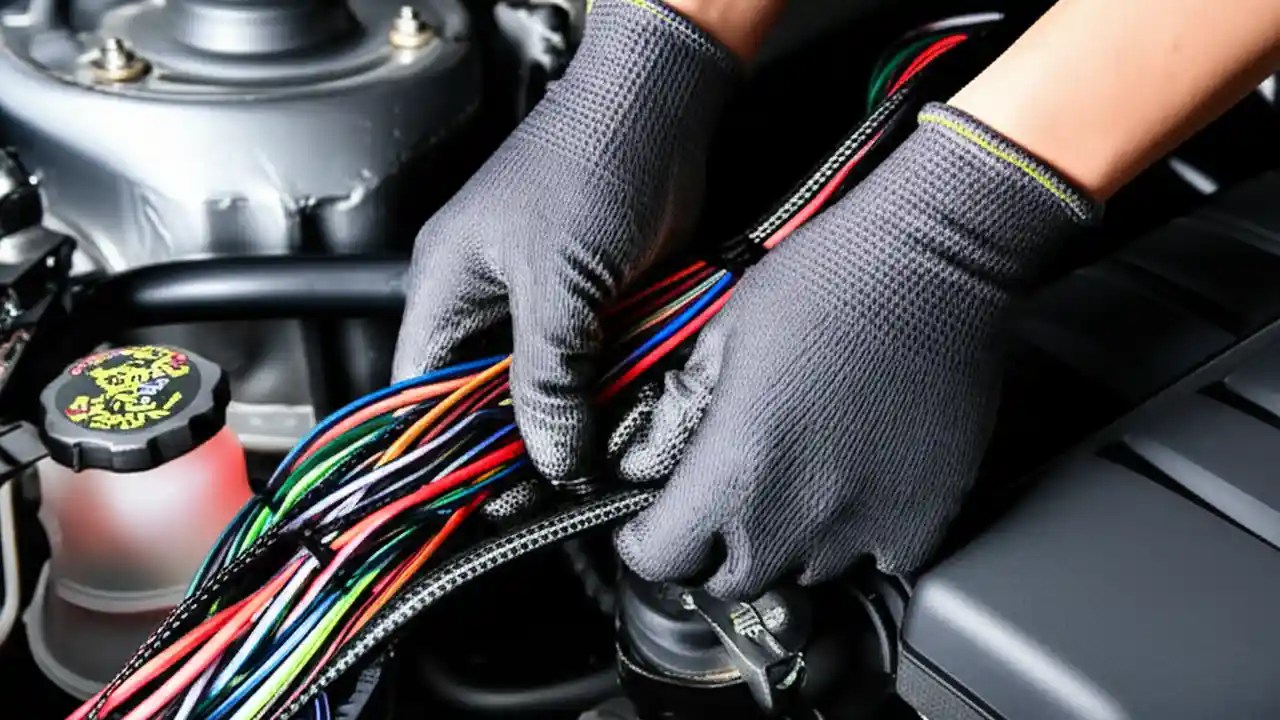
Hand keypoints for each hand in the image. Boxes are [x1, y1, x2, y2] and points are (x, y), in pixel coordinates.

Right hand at [393, 0, 737, 486]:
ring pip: (541, 392)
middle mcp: (487, 302)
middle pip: (482, 403)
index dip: (443, 450)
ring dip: (566, 425)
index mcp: (447, 288)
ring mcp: (541, 305)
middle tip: (547, 491)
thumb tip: (548, 456)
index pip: (420, 392)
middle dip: (514, 446)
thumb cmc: (592, 159)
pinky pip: (586, 371)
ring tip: (589, 464)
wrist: (663, 109)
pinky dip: (601, 398)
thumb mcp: (559, 280)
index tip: (476, 498)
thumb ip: (547, 376)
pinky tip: (619, 422)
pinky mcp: (591, 307)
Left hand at [612, 104, 1098, 599]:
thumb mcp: (723, 332)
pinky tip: (856, 488)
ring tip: (800, 482)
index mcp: (732, 471)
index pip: (662, 560)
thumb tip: (649, 457)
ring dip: (789, 543)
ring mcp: (862, 529)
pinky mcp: (922, 523)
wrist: (936, 267)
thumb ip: (679, 411)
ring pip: (804, 575)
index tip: (655, 524)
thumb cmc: (830, 281)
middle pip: (732, 582)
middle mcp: (794, 519)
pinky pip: (876, 564)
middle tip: (726, 503)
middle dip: (716, 551)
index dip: (650, 542)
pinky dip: (858, 541)